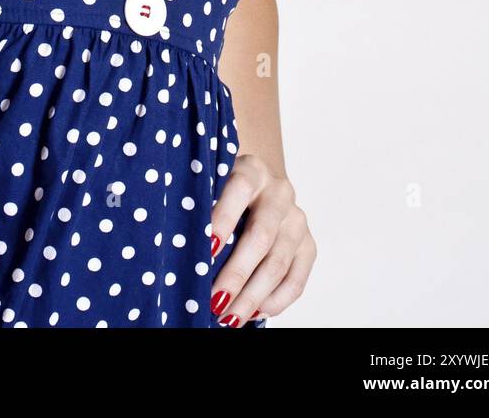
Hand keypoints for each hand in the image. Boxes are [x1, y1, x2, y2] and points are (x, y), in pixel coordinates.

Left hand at [209, 154, 315, 326]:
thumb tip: (179, 247)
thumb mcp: (213, 185)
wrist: (261, 187)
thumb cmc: (225, 191)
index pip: (239, 189)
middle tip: (214, 302)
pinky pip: (296, 280)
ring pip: (278, 263)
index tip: (206, 250)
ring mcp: (297, 220)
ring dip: (253, 296)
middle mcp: (279, 192)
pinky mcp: (308, 245)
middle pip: (260, 236)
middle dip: (236, 274)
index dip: (223, 219)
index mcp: (252, 170)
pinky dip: (275, 301)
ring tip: (230, 317)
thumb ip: (202, 204)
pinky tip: (255, 313)